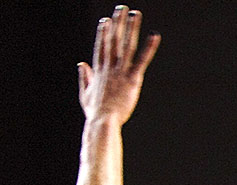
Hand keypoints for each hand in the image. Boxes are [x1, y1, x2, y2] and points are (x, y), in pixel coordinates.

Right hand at [78, 6, 159, 124]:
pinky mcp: (132, 80)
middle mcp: (109, 67)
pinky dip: (149, 48)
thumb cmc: (95, 113)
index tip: (106, 20)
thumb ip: (85, 78)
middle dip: (117, 23)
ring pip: (127, 45)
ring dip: (131, 28)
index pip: (101, 46)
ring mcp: (120, 72)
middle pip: (113, 40)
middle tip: (121, 8)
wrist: (103, 122)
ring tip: (135, 14)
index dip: (103, 32)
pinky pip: (142, 60)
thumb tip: (82, 64)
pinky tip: (154, 36)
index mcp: (99, 71)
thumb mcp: (85, 94)